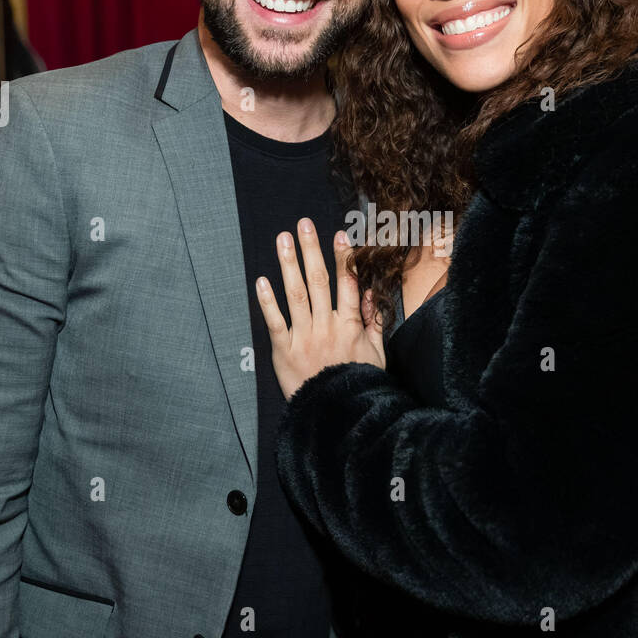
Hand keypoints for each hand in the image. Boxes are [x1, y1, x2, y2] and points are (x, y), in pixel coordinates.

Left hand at [255, 218, 385, 399]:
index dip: (343, 258)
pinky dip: (267, 302)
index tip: (339, 235)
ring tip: (283, 240)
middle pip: (318, 281)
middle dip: (311, 250)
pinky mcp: (284, 351)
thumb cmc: (359, 382)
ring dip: (288, 264)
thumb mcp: (376, 353)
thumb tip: (367, 294)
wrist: (338, 412)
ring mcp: (304, 337)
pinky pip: (275, 322)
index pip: (347, 283)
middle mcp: (326, 326)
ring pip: (296, 294)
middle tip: (303, 224)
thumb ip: (373, 322)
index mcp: (349, 325)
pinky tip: (261, 281)